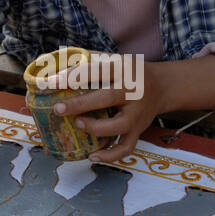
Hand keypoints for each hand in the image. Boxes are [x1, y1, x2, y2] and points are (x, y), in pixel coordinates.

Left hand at [49, 60, 169, 162]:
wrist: (163, 87)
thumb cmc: (130, 72)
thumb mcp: (114, 59)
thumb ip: (89, 60)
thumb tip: (54, 65)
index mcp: (123, 70)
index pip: (97, 71)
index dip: (74, 76)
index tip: (52, 82)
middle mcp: (133, 92)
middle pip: (107, 98)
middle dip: (80, 104)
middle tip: (58, 108)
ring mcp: (137, 114)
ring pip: (118, 126)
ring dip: (95, 128)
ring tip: (78, 124)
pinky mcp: (138, 131)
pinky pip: (126, 147)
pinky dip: (110, 155)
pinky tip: (92, 156)